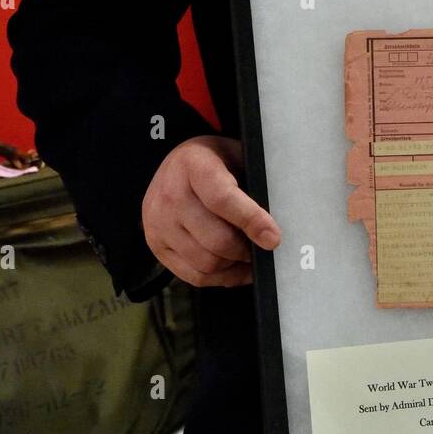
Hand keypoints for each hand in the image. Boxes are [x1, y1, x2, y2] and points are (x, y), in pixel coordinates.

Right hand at [142, 134, 280, 286]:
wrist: (174, 165)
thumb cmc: (213, 161)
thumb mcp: (234, 155)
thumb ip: (253, 183)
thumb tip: (276, 224)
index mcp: (193, 165)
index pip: (222, 199)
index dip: (251, 221)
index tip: (274, 238)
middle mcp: (170, 195)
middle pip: (216, 240)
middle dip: (246, 250)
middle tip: (263, 248)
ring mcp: (158, 223)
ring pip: (206, 263)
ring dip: (235, 266)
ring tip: (249, 256)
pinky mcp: (156, 245)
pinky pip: (193, 276)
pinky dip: (220, 278)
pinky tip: (235, 268)